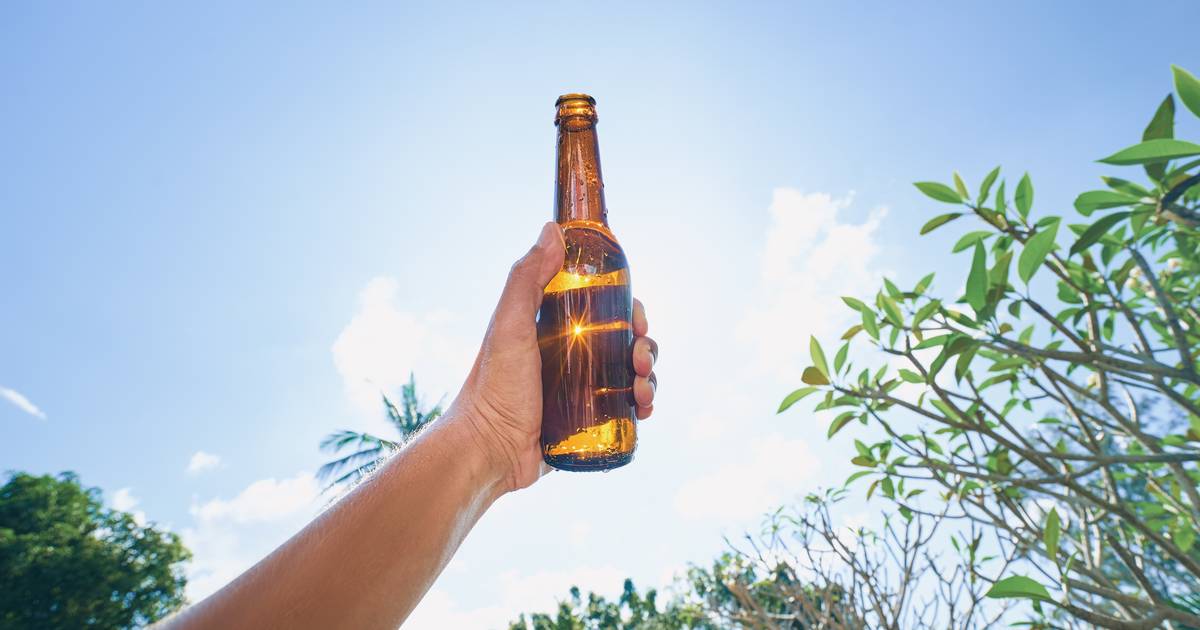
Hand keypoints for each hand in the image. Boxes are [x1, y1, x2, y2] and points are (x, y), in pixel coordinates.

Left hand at [453, 222, 657, 491]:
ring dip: (648, 375)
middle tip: (640, 357)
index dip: (626, 307)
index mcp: (553, 328)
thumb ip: (527, 278)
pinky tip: (644, 408)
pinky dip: (642, 403)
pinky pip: (625, 408)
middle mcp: (568, 356)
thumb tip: (553, 230)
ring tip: (644, 388)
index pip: (602, 307)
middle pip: (623, 341)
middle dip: (643, 344)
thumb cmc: (493, 387)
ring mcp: (579, 391)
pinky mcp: (586, 422)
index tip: (636, 316)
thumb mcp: (510, 325)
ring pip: (629, 374)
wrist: (487, 451)